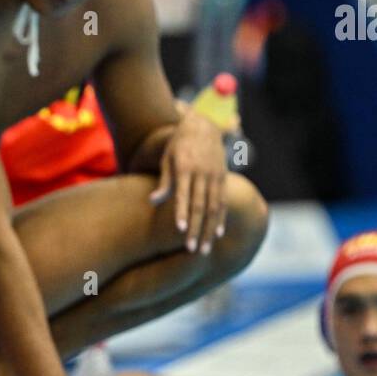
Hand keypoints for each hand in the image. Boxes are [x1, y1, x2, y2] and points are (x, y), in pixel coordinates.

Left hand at [150, 110, 228, 255]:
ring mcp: (215, 176)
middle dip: (196, 228)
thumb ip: (163, 181)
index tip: (180, 230)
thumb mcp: (167, 159)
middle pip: (200, 205)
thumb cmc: (178, 145)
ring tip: (204, 249)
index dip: (182, 212)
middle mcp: (202, 173)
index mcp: (185, 167)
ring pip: (214, 207)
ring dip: (209, 229)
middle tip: (191, 249)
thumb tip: (153, 201)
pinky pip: (223, 202)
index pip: (184, 194)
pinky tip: (216, 234)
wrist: (204, 126)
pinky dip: (220, 219)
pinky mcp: (223, 178)